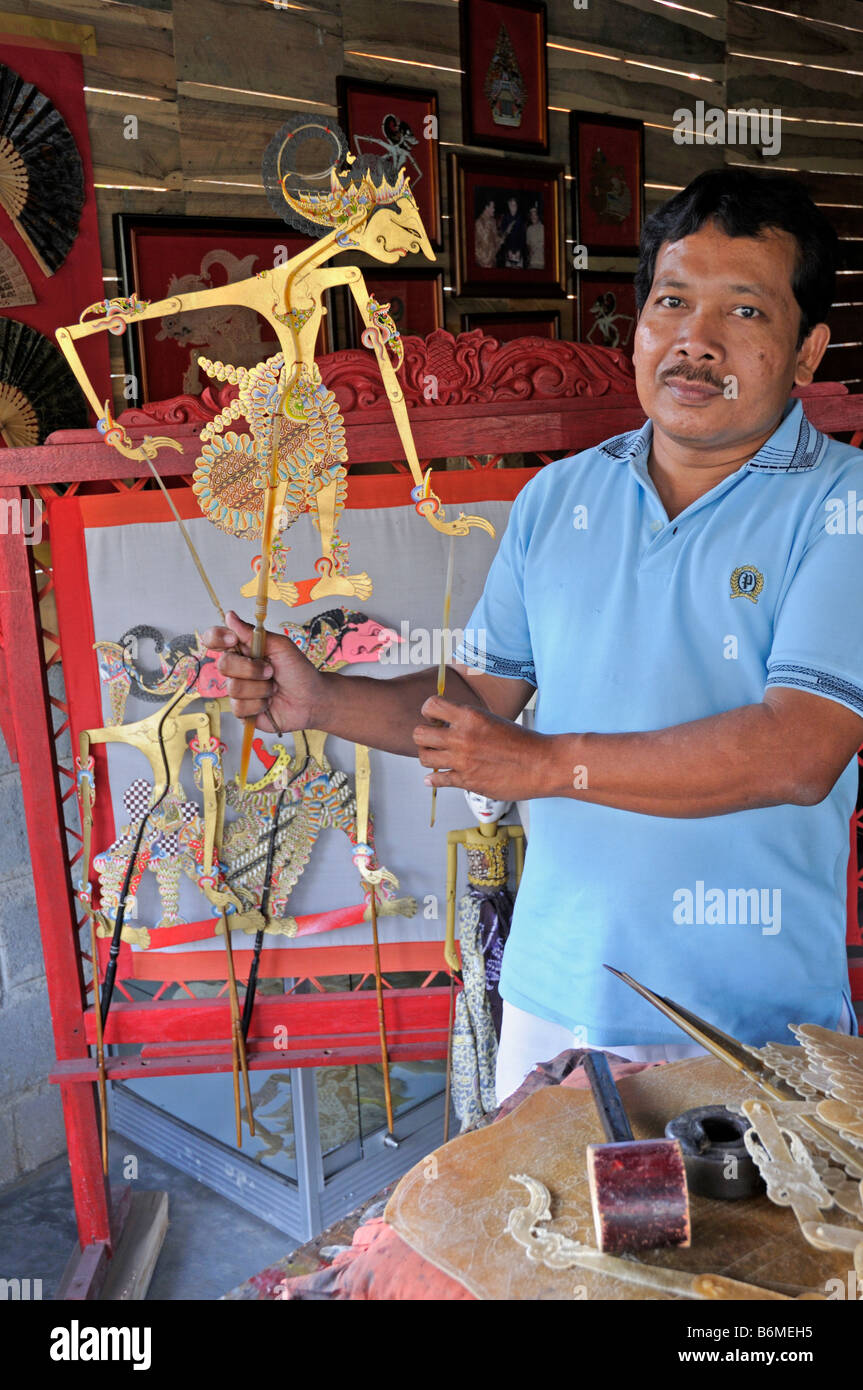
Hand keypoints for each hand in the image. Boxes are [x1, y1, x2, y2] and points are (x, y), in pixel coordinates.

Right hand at [201, 610, 325, 732]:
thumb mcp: (280, 646)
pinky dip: (259, 704)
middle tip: (271, 671)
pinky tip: (269, 702)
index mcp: (242, 649)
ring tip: (274, 688)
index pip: (214, 639)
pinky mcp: (241, 710)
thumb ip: (252, 632)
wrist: (311, 699)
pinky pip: (239, 707)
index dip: (217, 638)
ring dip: (261, 688)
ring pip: (233, 688)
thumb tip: (230, 616)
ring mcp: (237, 690)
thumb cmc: (298, 671)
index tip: (233, 640)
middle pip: (223, 664)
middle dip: (251, 669)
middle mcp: (236, 669)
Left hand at [414, 695, 557, 800]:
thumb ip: (468, 721)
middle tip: (434, 739)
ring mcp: (462, 761)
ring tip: (439, 757)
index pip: (431, 705)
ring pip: (424, 757)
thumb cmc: (523, 742)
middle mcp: (462, 737)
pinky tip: (435, 778)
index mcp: (470, 716)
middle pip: (419, 734)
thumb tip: (448, 723)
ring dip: (429, 756)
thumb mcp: (492, 720)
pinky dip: (433, 780)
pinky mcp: (467, 781)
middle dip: (424, 736)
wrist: (542, 765)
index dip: (429, 712)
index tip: (435, 718)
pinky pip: (437, 780)